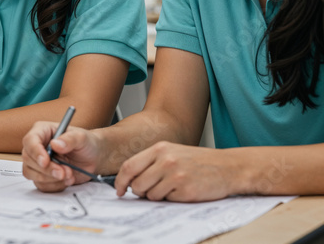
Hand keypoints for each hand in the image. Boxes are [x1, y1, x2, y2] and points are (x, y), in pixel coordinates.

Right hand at [21, 121, 103, 191]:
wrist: (94, 158)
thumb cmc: (86, 144)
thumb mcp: (82, 138)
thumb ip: (70, 139)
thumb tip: (55, 144)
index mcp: (42, 131)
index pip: (30, 140)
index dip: (35, 152)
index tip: (45, 161)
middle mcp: (37, 146)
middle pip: (28, 159)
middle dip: (46, 169)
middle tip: (64, 172)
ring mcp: (38, 162)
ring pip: (30, 173)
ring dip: (50, 178)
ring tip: (69, 174)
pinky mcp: (42, 176)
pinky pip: (40, 185)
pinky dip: (54, 185)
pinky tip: (67, 180)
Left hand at [115, 141, 238, 201]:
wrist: (229, 167)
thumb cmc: (199, 161)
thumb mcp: (173, 152)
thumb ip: (151, 162)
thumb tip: (129, 180)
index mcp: (160, 149)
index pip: (129, 166)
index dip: (120, 181)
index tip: (119, 190)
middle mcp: (165, 160)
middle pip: (137, 183)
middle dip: (139, 191)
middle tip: (149, 191)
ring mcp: (175, 175)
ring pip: (150, 194)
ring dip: (157, 196)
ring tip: (172, 188)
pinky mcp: (185, 190)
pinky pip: (167, 201)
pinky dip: (172, 199)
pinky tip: (183, 190)